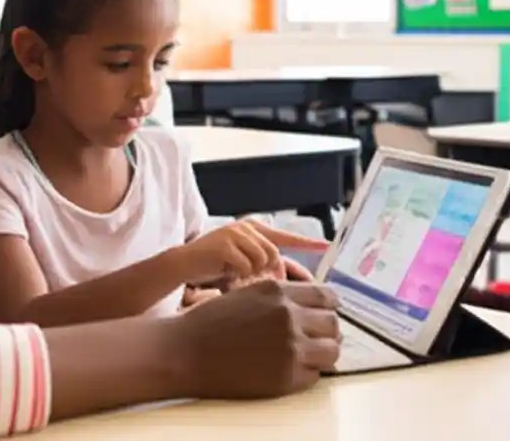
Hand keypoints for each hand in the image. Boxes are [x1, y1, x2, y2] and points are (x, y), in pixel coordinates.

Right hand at [169, 280, 340, 398]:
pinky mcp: (286, 376)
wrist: (184, 351)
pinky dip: (307, 374)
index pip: (326, 296)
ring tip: (307, 357)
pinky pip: (315, 375)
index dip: (328, 307)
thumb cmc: (209, 323)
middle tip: (316, 339)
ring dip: (322, 354)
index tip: (324, 315)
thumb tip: (308, 306)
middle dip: (327, 332)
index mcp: (279, 291)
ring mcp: (290, 346)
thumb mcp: (247, 294)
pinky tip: (288, 370)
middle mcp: (289, 316)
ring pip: (331, 351)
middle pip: (333, 324)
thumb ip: (279, 297)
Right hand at [173, 219, 328, 283]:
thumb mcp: (240, 262)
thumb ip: (260, 263)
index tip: (327, 245)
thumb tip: (284, 277)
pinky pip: (246, 265)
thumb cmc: (211, 267)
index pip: (284, 235)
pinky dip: (237, 275)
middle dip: (266, 271)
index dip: (306, 241)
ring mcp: (236, 233)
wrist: (182, 266)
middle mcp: (246, 227)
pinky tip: (225, 274)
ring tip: (233, 275)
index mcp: (252, 229)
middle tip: (251, 281)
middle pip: (274, 253)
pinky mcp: (226, 244)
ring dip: (250, 273)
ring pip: (262, 259)